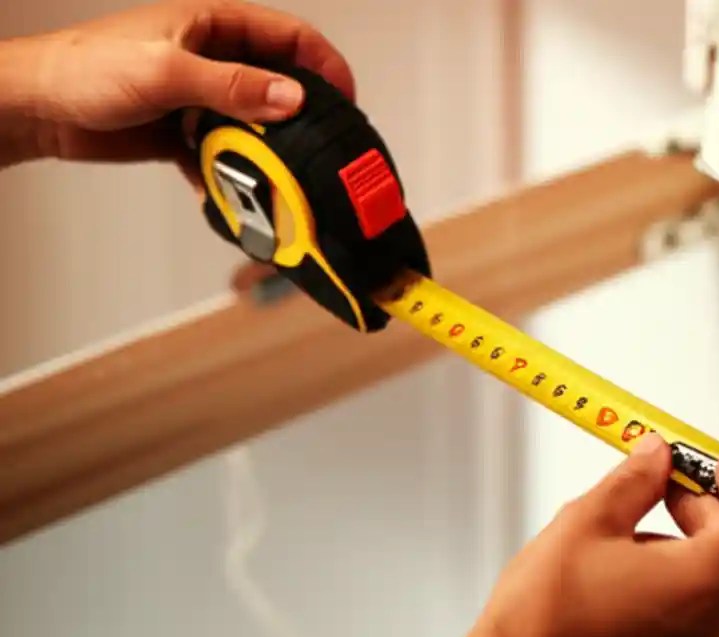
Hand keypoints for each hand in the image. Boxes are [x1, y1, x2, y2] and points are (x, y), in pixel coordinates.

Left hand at [0, 0, 353, 171]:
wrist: (37, 107)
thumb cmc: (88, 68)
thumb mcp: (167, 72)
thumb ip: (233, 86)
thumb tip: (293, 97)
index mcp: (216, 26)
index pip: (290, 38)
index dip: (325, 66)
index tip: (346, 103)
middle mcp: (215, 59)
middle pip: (280, 85)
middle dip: (301, 119)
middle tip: (320, 151)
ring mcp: (202, 97)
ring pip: (254, 125)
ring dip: (266, 153)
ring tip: (278, 179)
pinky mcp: (185, 132)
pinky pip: (224, 154)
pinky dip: (232, 174)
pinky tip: (235, 193)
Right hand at [408, 434, 718, 636]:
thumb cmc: (540, 626)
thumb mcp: (585, 523)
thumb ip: (635, 480)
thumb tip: (655, 458)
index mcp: (701, 584)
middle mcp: (712, 630)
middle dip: (705, 512)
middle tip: (662, 491)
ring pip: (714, 588)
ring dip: (686, 555)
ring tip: (625, 548)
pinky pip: (695, 625)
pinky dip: (674, 596)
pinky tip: (626, 587)